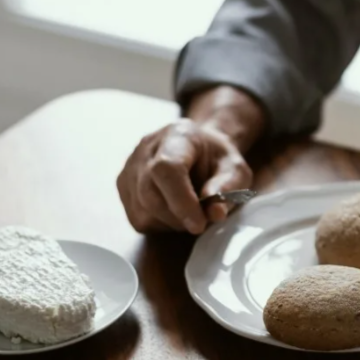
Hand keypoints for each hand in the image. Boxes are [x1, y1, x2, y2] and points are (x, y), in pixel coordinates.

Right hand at [116, 86, 264, 233]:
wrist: (199, 147)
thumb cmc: (217, 159)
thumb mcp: (236, 169)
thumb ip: (228, 187)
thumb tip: (214, 213)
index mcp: (177, 135)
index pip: (167, 169)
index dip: (181, 201)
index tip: (199, 224)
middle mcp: (146, 148)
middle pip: (150, 193)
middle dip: (178, 217)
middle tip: (201, 221)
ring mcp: (129, 167)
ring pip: (142, 211)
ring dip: (170, 223)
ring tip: (191, 213)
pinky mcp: (123, 186)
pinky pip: (137, 218)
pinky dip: (159, 224)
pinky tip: (175, 212)